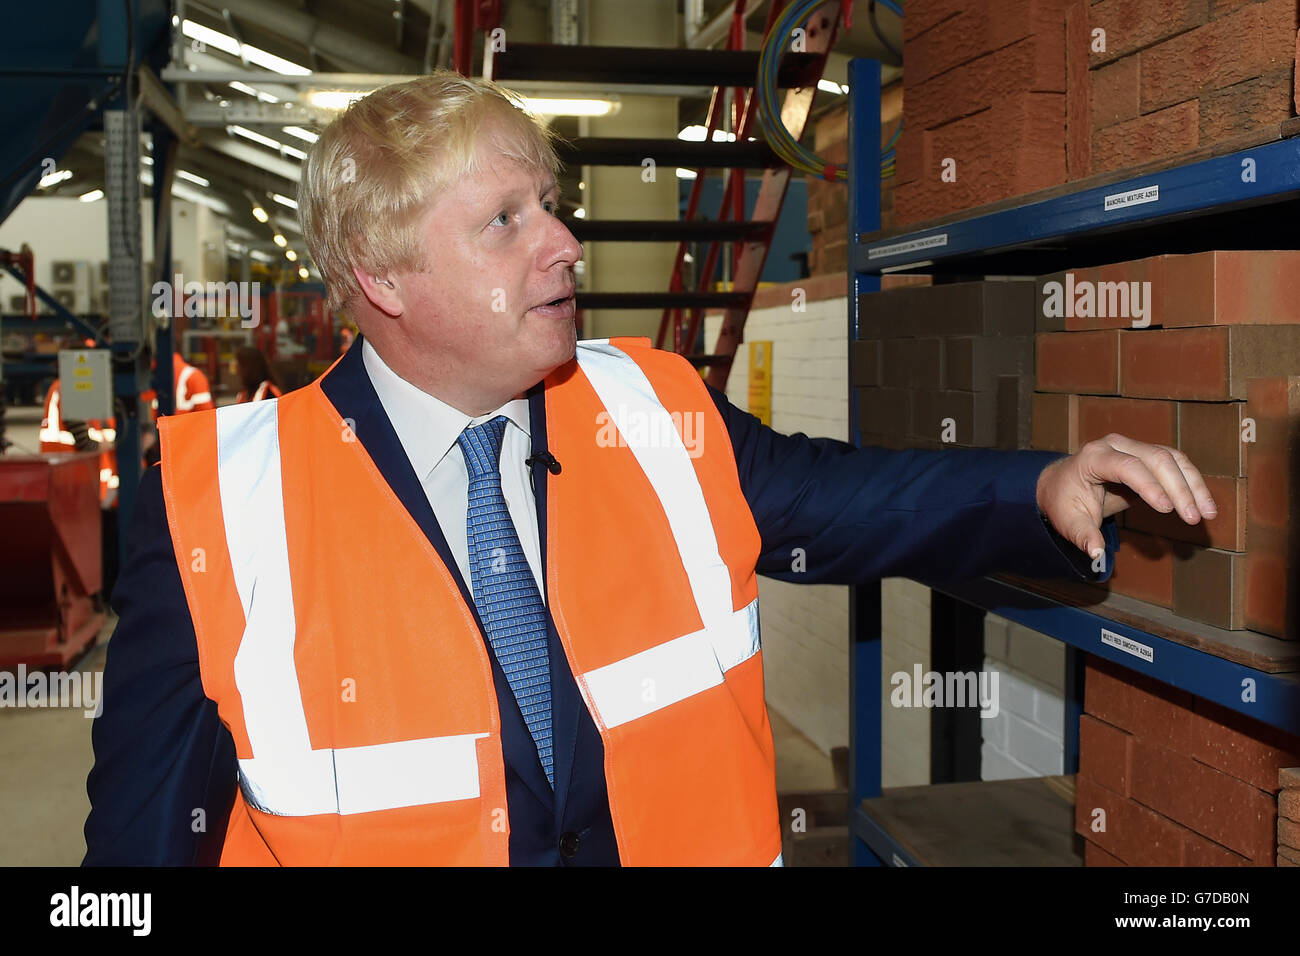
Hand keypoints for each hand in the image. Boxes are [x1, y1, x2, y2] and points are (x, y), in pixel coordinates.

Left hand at [1035, 433, 1217, 561]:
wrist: (1063, 483)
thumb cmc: (1065, 502)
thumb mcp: (1068, 521)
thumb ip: (1083, 536)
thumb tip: (1095, 554)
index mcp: (1093, 457)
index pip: (1126, 466)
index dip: (1149, 485)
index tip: (1167, 509)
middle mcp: (1116, 445)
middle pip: (1156, 459)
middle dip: (1179, 489)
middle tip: (1194, 518)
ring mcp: (1133, 447)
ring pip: (1173, 459)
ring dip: (1193, 485)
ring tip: (1208, 514)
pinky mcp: (1148, 455)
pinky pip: (1176, 464)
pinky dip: (1192, 483)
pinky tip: (1204, 504)